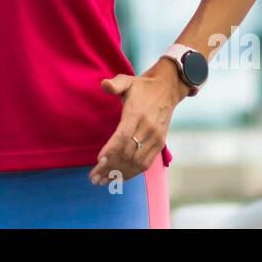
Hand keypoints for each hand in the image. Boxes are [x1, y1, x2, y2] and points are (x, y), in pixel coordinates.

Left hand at [88, 64, 183, 185]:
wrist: (167, 89)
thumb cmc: (142, 87)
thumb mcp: (127, 80)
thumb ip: (115, 84)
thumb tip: (104, 84)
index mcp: (136, 114)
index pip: (123, 135)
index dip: (111, 149)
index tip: (98, 161)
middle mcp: (147, 128)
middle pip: (127, 152)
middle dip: (109, 167)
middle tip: (93, 177)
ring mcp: (155, 138)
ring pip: (136, 161)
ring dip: (119, 173)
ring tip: (103, 181)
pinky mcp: (160, 144)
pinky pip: (146, 163)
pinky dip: (133, 173)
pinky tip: (120, 178)